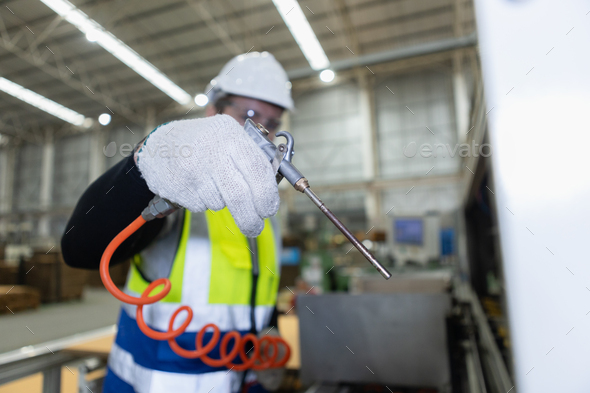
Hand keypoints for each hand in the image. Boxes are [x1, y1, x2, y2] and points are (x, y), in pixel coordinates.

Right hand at [137, 114, 279, 236]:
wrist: (159, 145)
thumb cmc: (203, 143)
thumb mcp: (228, 138)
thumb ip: (250, 158)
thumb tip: (271, 191)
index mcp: (230, 134)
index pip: (258, 170)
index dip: (267, 195)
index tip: (270, 209)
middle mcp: (212, 150)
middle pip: (240, 195)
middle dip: (250, 218)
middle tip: (254, 227)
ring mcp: (193, 169)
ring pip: (220, 203)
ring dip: (222, 202)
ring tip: (212, 184)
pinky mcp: (177, 186)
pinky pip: (201, 206)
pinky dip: (203, 202)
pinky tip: (196, 186)